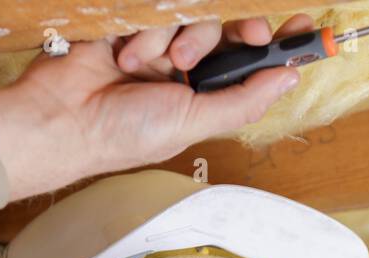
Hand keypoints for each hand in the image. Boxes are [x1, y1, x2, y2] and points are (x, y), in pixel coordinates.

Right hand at [0, 14, 313, 200]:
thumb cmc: (122, 134)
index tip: (306, 26)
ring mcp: (160, 40)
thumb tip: (288, 77)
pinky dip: (148, 31)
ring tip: (145, 68)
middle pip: (230, 27)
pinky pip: (159, 8)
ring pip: (196, 14)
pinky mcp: (134, 20)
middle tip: (232, 44)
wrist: (63, 119)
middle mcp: (186, 65)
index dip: (280, 42)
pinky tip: (126, 56)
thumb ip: (243, 101)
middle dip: (229, 37)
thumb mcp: (193, 123)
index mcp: (205, 93)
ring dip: (176, 40)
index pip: (252, 60)